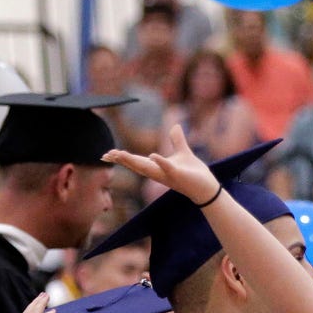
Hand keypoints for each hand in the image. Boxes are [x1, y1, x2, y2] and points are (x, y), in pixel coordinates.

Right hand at [103, 124, 219, 204]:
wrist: (207, 186)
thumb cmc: (194, 172)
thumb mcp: (183, 152)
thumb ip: (177, 140)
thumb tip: (175, 126)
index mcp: (158, 167)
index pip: (136, 161)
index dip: (122, 158)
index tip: (106, 154)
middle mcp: (159, 172)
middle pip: (136, 165)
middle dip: (121, 160)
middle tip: (105, 155)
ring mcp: (168, 174)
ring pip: (147, 168)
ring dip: (133, 161)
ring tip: (119, 154)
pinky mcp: (179, 175)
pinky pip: (168, 168)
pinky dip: (160, 161)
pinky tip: (152, 155)